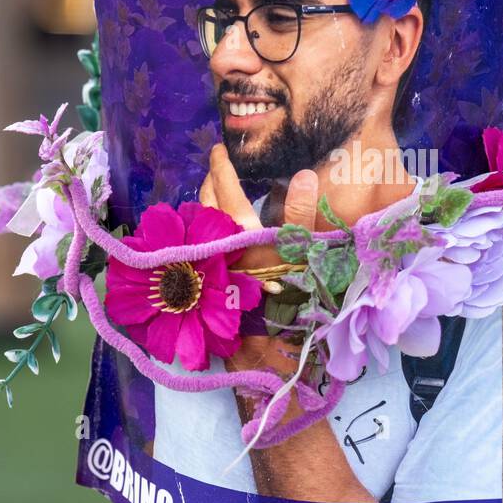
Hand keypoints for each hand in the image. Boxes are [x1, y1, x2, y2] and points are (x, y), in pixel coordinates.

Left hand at [199, 143, 317, 383]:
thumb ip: (302, 215)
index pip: (225, 190)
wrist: (267, 353)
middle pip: (203, 205)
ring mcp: (209, 266)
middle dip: (208, 183)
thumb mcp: (304, 255)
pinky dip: (206, 233)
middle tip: (215, 169)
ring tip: (214, 197)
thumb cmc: (290, 299)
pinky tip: (217, 234)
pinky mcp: (209, 285)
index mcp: (239, 233)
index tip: (219, 149)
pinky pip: (200, 249)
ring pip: (197, 227)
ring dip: (203, 208)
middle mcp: (217, 246)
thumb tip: (303, 174)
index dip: (222, 167)